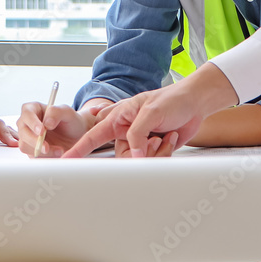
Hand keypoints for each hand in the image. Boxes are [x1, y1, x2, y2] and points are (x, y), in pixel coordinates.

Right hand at [17, 102, 103, 157]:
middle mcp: (27, 123)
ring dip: (41, 151)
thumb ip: (57, 112)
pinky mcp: (31, 150)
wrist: (76, 136)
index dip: (32, 122)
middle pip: (23, 132)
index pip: (27, 113)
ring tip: (59, 150)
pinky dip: (45, 157)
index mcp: (33, 109)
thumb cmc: (70, 121)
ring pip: (25, 146)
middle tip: (47, 147)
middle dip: (34, 141)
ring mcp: (28, 137)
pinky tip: (57, 153)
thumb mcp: (68, 112)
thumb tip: (46, 123)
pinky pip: (32, 156)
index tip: (42, 131)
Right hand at [63, 65, 236, 157]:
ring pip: (138, 162)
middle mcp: (126, 131)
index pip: (94, 136)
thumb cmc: (172, 99)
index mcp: (119, 118)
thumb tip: (132, 154)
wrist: (195, 103)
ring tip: (165, 135)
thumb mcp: (151, 112)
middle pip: (122, 156)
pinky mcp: (153, 149)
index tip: (65, 161)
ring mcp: (140, 142)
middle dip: (140, 153)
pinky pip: (154, 162)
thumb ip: (137, 133)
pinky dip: (165, 151)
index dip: (79, 149)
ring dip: (156, 151)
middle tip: (155, 140)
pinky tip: (170, 137)